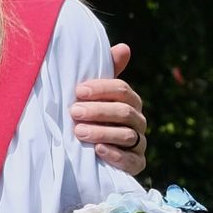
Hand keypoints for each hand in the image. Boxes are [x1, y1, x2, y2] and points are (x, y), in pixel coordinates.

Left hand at [72, 44, 145, 174]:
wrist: (89, 155)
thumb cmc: (90, 118)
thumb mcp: (93, 96)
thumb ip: (106, 73)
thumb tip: (125, 48)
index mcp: (129, 101)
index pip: (121, 90)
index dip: (101, 89)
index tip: (78, 91)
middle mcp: (138, 121)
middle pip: (124, 112)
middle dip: (98, 111)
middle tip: (74, 112)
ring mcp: (139, 143)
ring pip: (127, 135)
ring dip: (102, 132)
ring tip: (79, 132)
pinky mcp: (136, 164)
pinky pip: (132, 160)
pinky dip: (115, 155)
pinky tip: (98, 150)